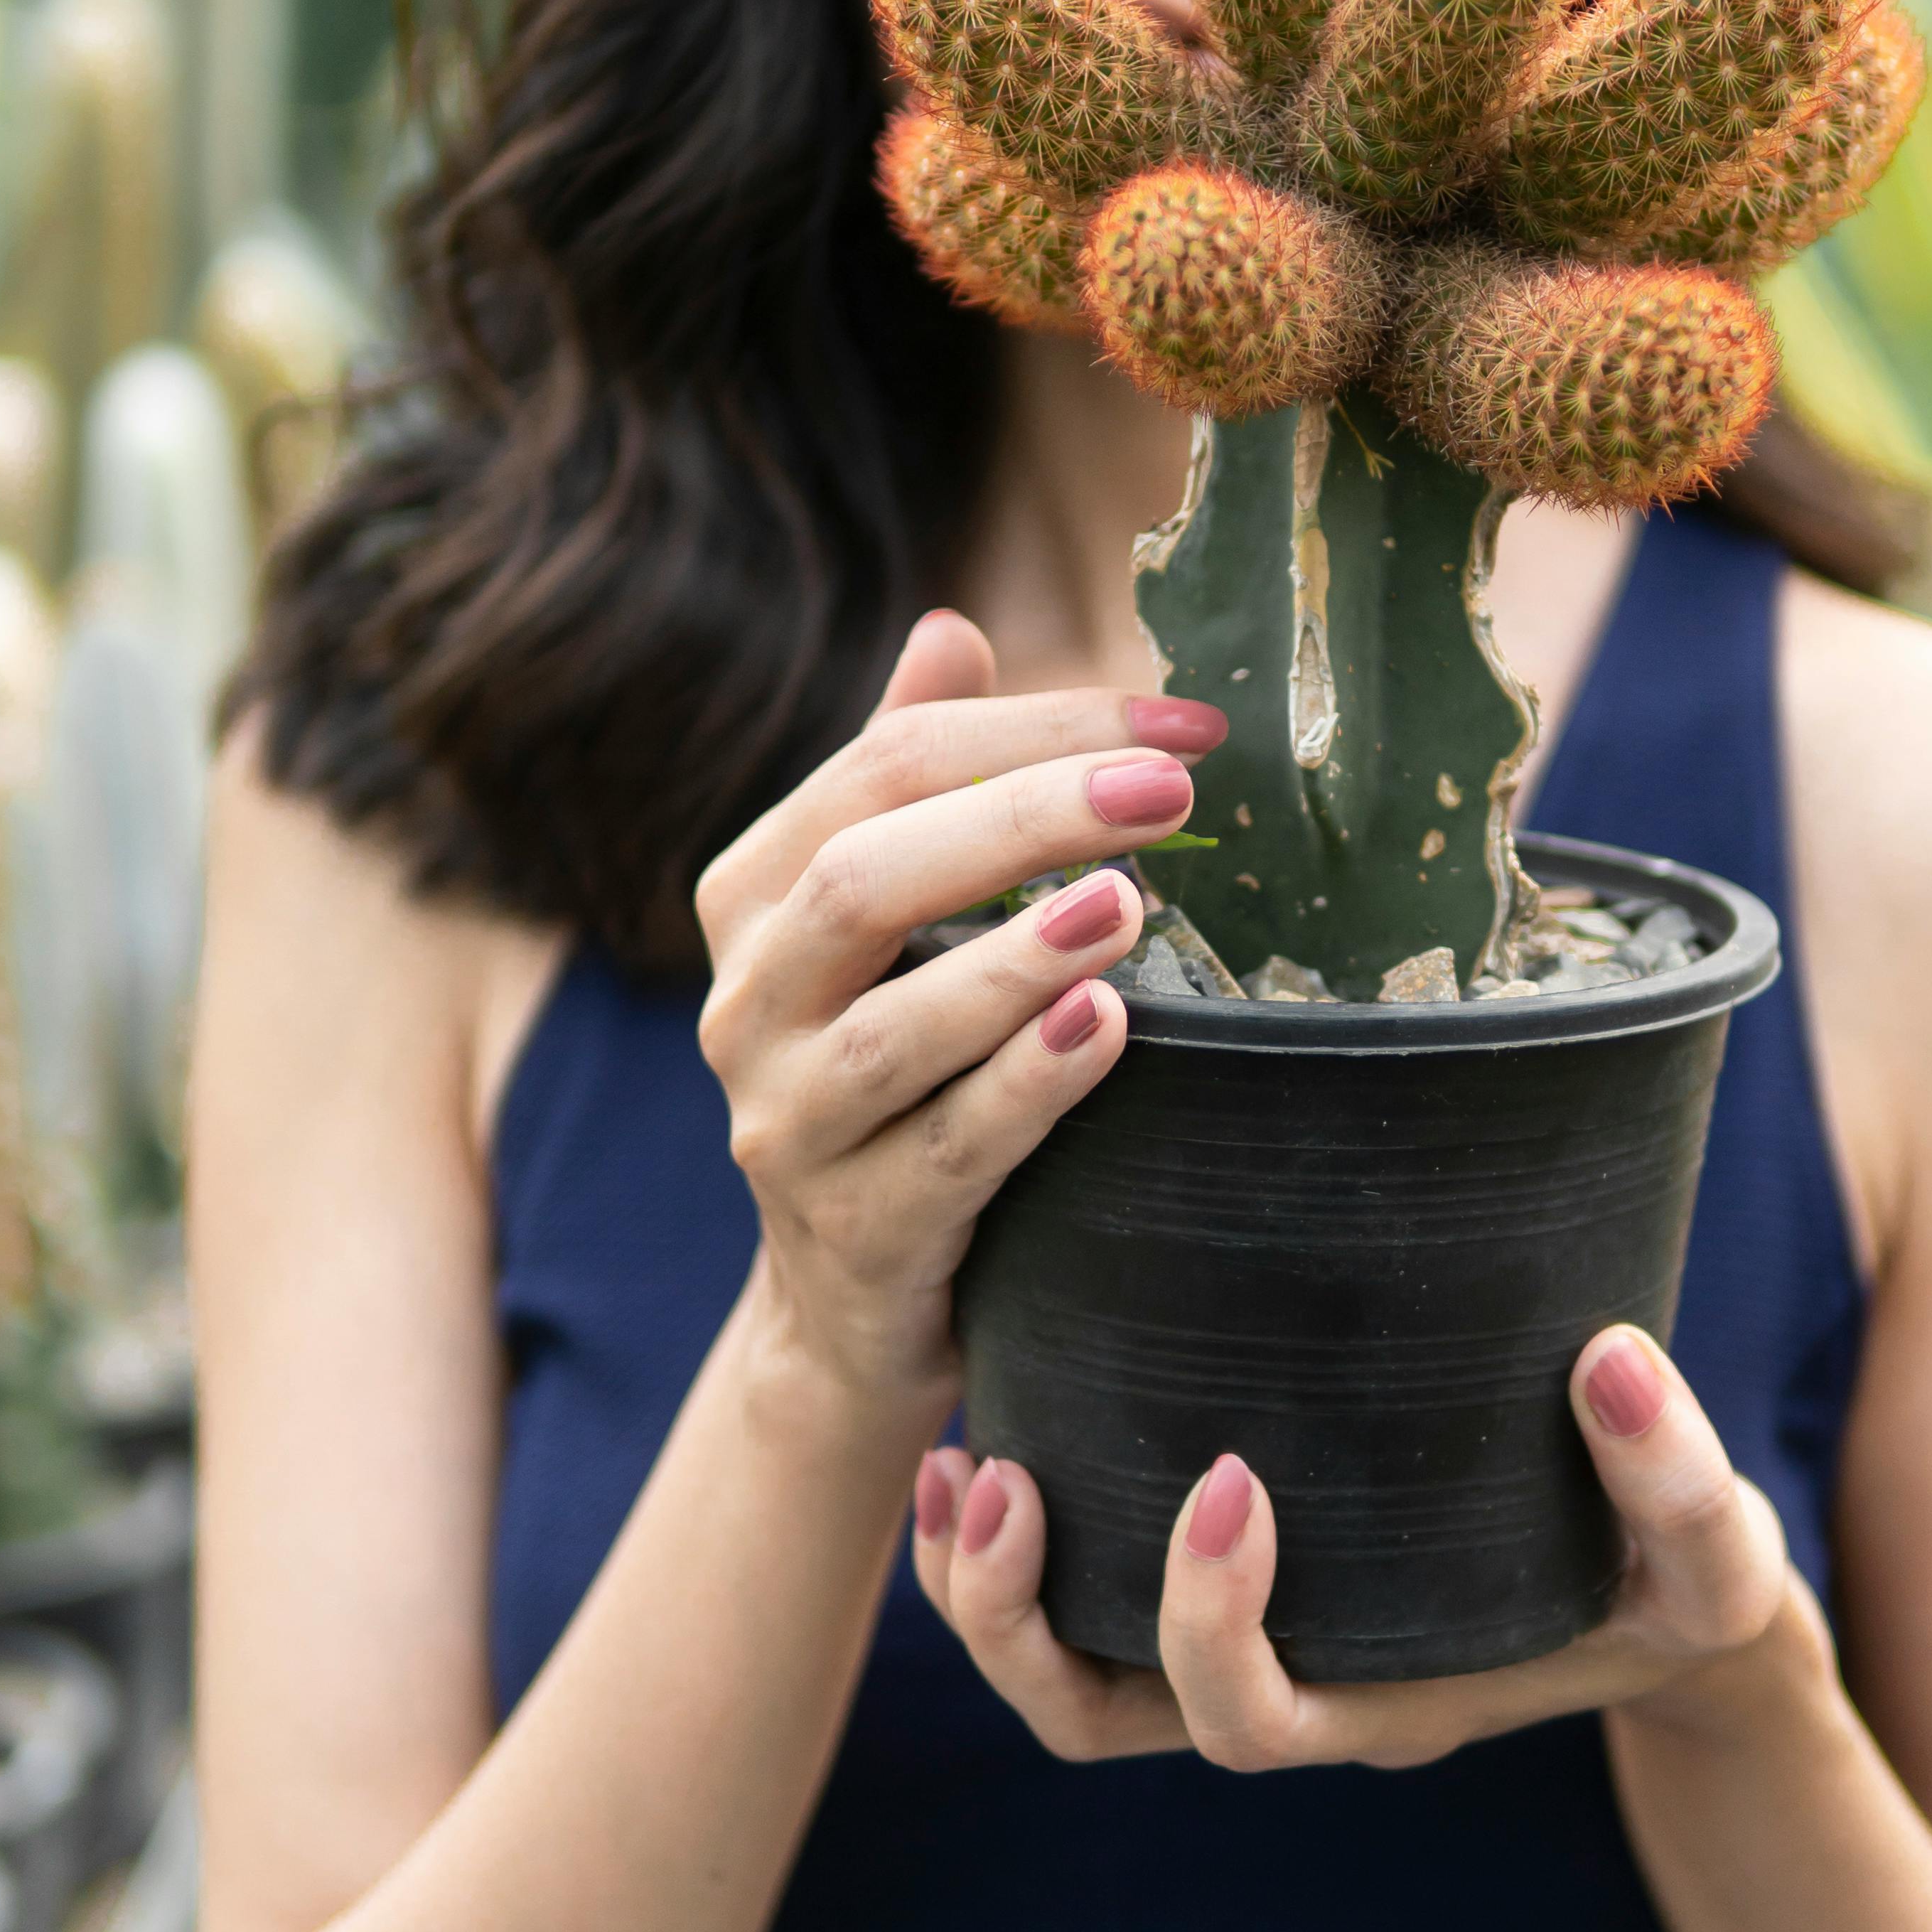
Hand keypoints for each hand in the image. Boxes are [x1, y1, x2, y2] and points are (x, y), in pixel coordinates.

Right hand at [696, 609, 1225, 1416]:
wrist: (853, 1302)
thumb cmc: (898, 1074)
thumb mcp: (892, 927)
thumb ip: (911, 783)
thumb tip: (952, 629)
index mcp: (755, 897)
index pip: (880, 770)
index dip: (1031, 730)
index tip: (1185, 726)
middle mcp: (747, 1005)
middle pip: (866, 878)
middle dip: (1020, 821)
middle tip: (1168, 794)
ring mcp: (786, 1127)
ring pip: (893, 1027)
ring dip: (1015, 958)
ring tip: (1127, 904)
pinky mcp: (852, 1235)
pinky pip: (943, 1153)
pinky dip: (1025, 1089)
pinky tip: (1104, 1032)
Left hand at [910, 1322, 1794, 1768]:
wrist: (1659, 1610)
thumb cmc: (1680, 1589)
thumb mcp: (1717, 1556)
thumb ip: (1682, 1478)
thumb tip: (1612, 1359)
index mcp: (1382, 1707)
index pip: (1247, 1720)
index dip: (1207, 1621)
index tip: (1230, 1476)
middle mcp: (1291, 1696)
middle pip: (1098, 1721)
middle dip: (1023, 1619)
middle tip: (1008, 1478)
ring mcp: (1246, 1648)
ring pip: (1060, 1682)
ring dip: (982, 1589)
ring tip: (966, 1460)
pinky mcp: (1217, 1585)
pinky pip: (1073, 1608)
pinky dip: (1008, 1544)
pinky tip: (993, 1429)